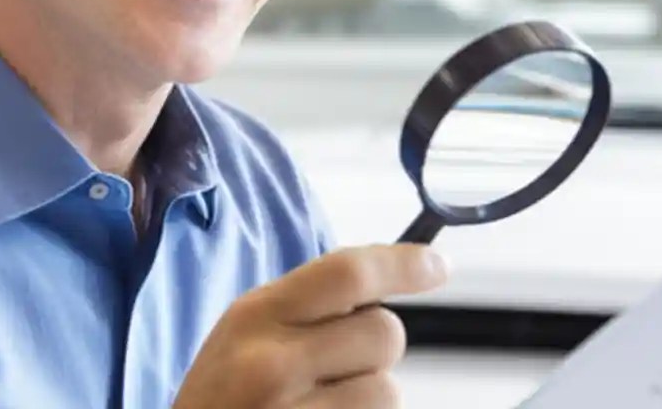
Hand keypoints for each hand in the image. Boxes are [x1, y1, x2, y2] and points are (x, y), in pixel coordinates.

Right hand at [172, 244, 448, 407]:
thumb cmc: (224, 400)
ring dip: (367, 400)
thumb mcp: (242, 336)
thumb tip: (386, 282)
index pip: (347, 272)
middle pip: (384, 332)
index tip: (438, 267)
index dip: (403, 265)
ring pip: (388, 390)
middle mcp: (271, 364)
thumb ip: (304, 308)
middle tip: (334, 371)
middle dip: (374, 349)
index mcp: (254, 316)